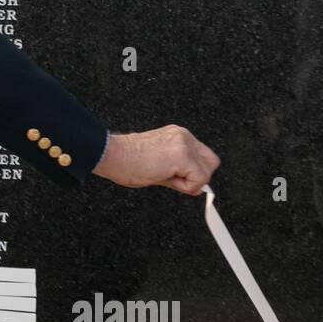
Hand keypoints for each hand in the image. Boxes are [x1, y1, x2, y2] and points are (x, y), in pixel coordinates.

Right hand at [92, 125, 219, 195]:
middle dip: (197, 177)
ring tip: (164, 177)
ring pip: (206, 172)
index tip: (180, 179)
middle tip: (174, 180)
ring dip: (189, 182)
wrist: (111, 155)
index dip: (195, 172)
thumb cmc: (126, 161)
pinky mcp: (182, 156)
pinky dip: (186, 186)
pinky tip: (164, 178)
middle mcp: (184, 136)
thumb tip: (196, 186)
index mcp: (177, 135)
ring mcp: (184, 144)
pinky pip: (199, 179)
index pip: (202, 156)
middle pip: (211, 162)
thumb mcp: (158, 164)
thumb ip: (179, 171)